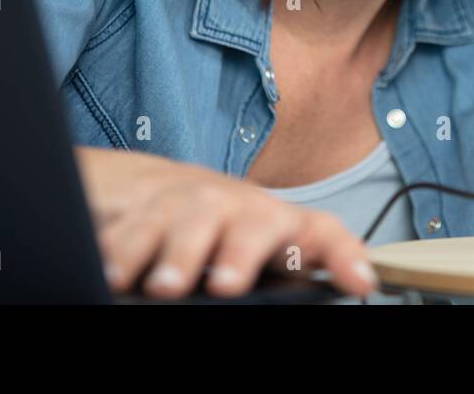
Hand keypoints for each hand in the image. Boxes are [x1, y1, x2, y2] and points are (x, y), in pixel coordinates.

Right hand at [73, 146, 378, 298]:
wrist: (149, 184)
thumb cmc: (216, 234)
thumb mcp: (250, 251)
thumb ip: (278, 276)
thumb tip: (334, 288)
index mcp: (274, 224)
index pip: (320, 232)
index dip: (344, 254)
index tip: (361, 283)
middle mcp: (235, 207)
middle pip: (249, 220)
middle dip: (240, 252)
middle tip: (229, 284)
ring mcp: (186, 201)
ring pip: (184, 218)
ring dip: (175, 253)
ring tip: (163, 285)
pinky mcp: (138, 203)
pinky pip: (127, 225)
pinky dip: (118, 250)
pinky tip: (112, 270)